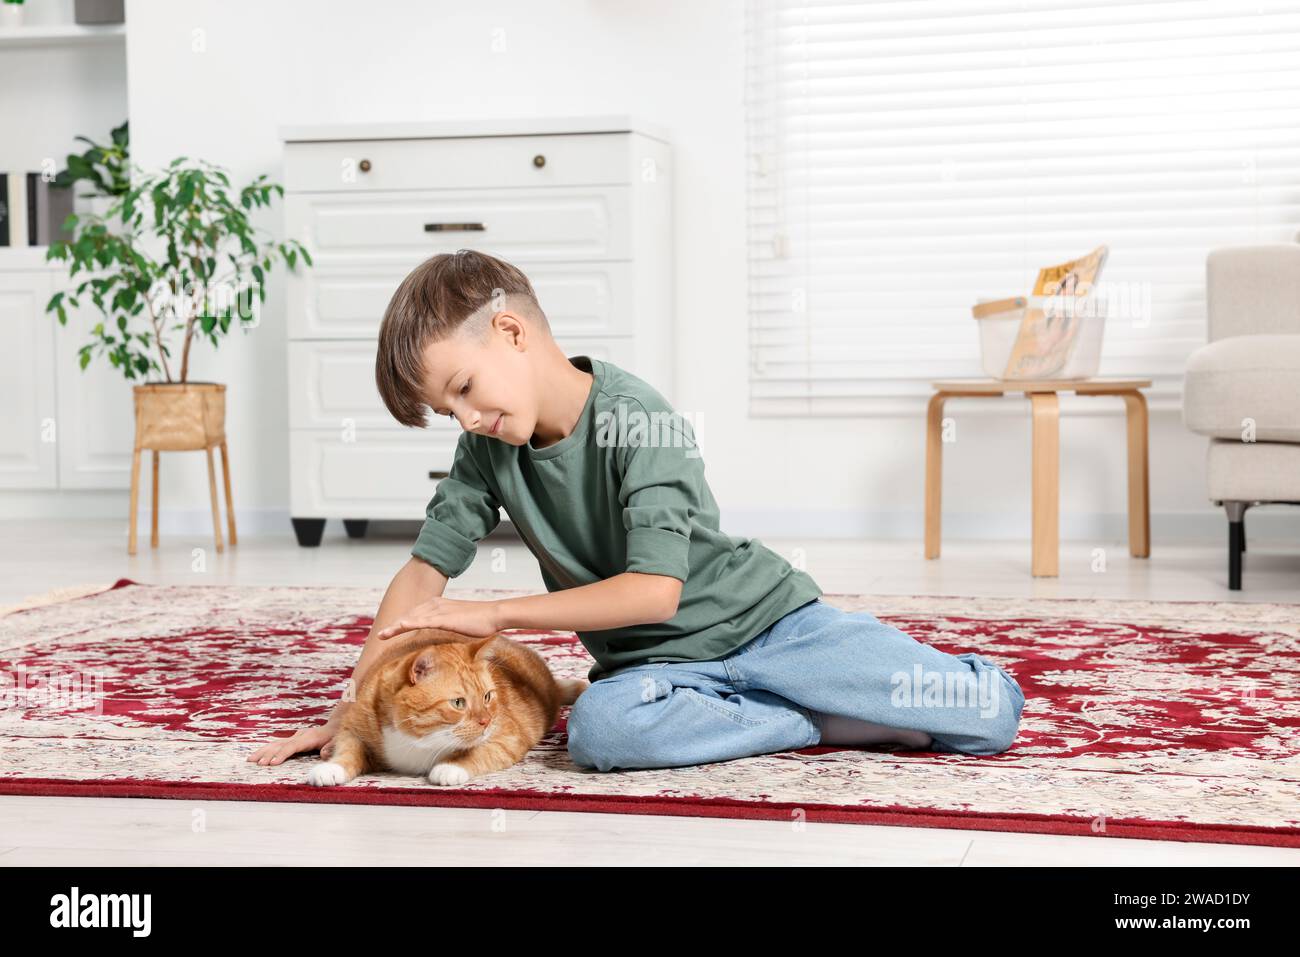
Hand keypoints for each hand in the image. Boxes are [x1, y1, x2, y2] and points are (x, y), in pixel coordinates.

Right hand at [246, 724, 334, 766]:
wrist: (335, 726)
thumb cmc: (336, 737)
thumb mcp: (337, 742)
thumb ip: (331, 748)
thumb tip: (323, 753)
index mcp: (309, 738)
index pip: (292, 747)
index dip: (282, 754)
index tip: (272, 763)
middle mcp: (299, 736)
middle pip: (280, 745)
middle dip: (267, 754)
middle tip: (256, 763)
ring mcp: (295, 737)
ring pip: (275, 744)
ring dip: (262, 751)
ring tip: (250, 760)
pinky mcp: (292, 739)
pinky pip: (277, 745)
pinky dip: (266, 750)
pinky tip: (257, 756)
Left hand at [374, 597, 502, 640]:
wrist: (494, 614)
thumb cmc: (481, 621)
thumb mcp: (460, 622)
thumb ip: (450, 626)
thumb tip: (446, 637)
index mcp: (439, 604)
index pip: (415, 613)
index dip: (402, 621)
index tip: (391, 631)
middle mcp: (436, 604)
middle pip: (409, 614)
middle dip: (394, 625)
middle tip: (380, 635)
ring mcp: (439, 610)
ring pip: (412, 618)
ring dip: (396, 626)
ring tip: (382, 635)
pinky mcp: (444, 618)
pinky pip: (422, 621)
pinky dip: (408, 624)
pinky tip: (398, 628)